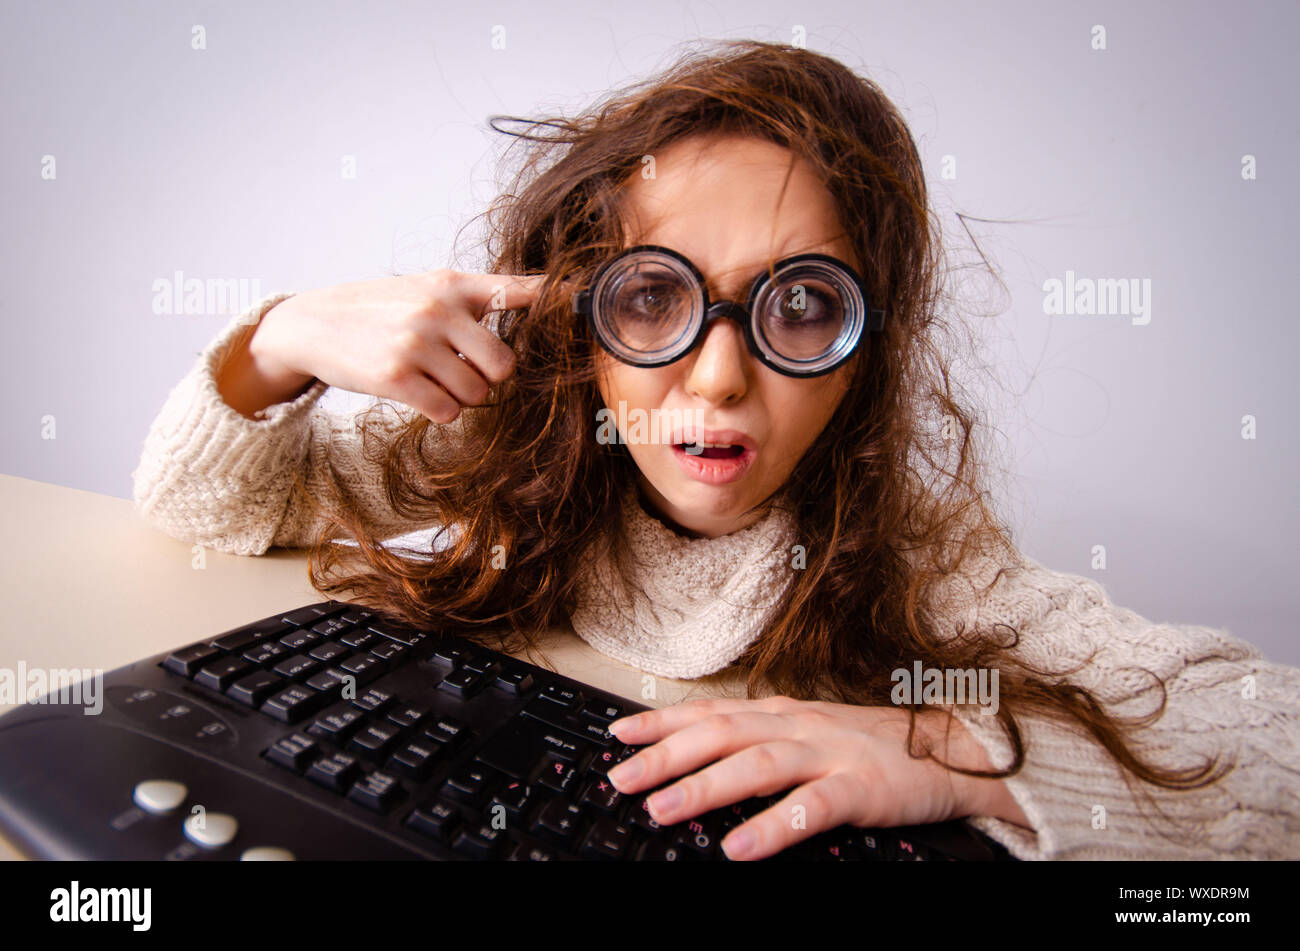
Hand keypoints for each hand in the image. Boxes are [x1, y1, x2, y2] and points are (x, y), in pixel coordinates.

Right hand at [249, 270, 543, 423]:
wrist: (314, 323)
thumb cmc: (382, 308)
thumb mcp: (429, 287)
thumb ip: (480, 295)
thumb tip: (542, 296)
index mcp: (453, 284)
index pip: (518, 289)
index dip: (556, 297)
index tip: (583, 299)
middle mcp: (437, 310)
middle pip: (504, 365)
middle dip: (489, 377)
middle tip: (463, 369)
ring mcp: (416, 344)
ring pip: (476, 392)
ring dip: (461, 395)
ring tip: (433, 377)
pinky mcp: (395, 378)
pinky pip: (447, 410)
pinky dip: (439, 409)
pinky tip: (420, 393)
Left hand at [605, 695, 1000, 860]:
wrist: (953, 748)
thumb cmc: (873, 747)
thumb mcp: (808, 736)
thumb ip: (760, 747)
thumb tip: (699, 766)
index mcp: (781, 714)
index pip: (710, 713)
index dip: (661, 722)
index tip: (616, 735)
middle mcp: (798, 726)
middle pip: (721, 735)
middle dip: (666, 756)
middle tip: (622, 779)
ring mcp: (830, 754)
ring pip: (756, 765)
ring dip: (705, 788)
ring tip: (663, 810)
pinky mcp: (861, 787)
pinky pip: (811, 808)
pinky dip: (773, 827)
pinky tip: (741, 848)